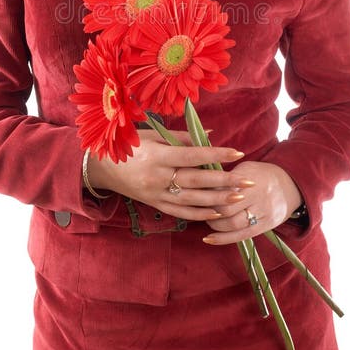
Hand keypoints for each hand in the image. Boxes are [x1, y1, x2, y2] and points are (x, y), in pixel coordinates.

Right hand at [86, 130, 251, 221]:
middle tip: (248, 182)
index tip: (238, 153)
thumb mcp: (151, 136)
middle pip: (197, 181)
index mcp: (158, 156)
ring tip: (239, 198)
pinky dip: (200, 213)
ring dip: (218, 200)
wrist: (101, 168)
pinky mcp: (155, 205)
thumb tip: (210, 136)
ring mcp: (156, 194)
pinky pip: (181, 212)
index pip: (193, 155)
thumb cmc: (128, 146)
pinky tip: (217, 211)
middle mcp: (158, 177)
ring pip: (192, 200)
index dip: (216, 155)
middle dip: (225, 181)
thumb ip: (181, 137)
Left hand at [202, 161, 302, 245]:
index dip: (208, 196)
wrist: (290, 184)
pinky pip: (241, 237)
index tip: (198, 194)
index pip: (224, 192)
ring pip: (233, 226)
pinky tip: (208, 239)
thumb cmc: (261, 174)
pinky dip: (222, 239)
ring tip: (207, 220)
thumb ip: (227, 177)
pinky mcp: (265, 227)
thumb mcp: (246, 168)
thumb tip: (201, 183)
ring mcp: (263, 215)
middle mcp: (259, 198)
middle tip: (200, 208)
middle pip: (228, 211)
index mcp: (252, 181)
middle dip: (210, 212)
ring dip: (215, 225)